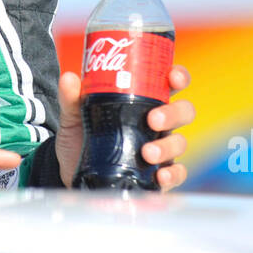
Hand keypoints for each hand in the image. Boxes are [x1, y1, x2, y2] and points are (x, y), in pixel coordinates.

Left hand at [54, 65, 195, 190]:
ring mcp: (160, 149)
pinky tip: (160, 176)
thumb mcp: (74, 117)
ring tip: (147, 153)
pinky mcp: (157, 175)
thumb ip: (72, 99)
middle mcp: (157, 123)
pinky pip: (176, 174)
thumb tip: (69, 78)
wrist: (70, 174)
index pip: (170, 83)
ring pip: (180, 142)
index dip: (178, 76)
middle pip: (183, 111)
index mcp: (143, 101)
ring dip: (167, 146)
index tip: (172, 77)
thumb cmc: (81, 139)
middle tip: (153, 119)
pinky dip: (172, 175)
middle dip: (174, 113)